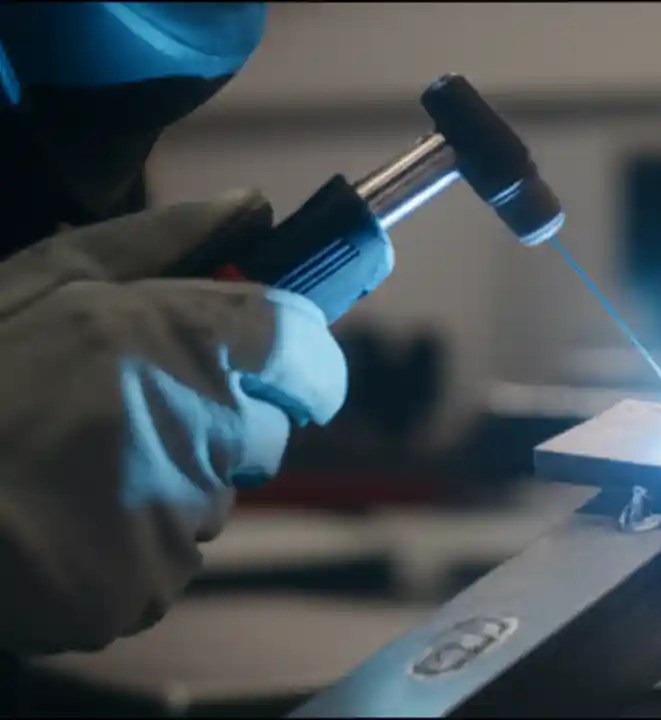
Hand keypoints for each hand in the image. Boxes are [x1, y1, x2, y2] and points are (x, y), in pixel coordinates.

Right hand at [0, 190, 346, 653]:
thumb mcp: (39, 282)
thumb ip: (155, 242)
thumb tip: (250, 206)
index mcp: (172, 338)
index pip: (304, 348)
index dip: (298, 364)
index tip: (284, 376)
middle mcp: (190, 427)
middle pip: (260, 434)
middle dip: (213, 431)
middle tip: (116, 425)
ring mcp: (174, 516)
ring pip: (211, 501)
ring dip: (163, 490)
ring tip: (70, 476)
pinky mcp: (149, 585)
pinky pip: (171, 561)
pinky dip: (130, 551)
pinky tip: (64, 528)